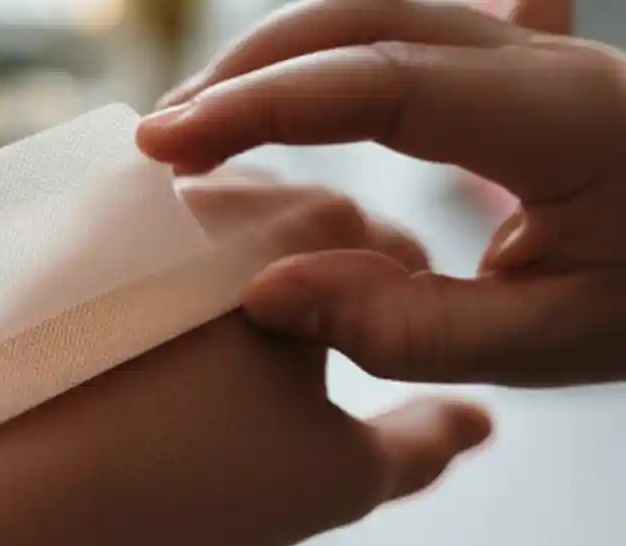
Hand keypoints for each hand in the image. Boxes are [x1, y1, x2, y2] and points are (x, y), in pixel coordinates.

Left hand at [10, 173, 489, 545]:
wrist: (5, 461)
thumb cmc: (184, 470)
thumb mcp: (332, 480)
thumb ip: (422, 446)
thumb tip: (474, 419)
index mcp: (313, 226)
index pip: (394, 257)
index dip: (389, 327)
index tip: (348, 385)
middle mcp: (224, 188)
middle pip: (297, 243)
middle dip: (302, 310)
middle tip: (268, 398)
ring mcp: (134, 203)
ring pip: (209, 248)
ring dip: (217, 303)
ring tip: (192, 388)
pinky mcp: (59, 232)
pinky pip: (133, 262)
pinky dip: (144, 305)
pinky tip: (125, 366)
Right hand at [137, 0, 625, 386]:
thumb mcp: (551, 342)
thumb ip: (411, 331)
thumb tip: (269, 293)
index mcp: (558, 119)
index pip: (380, 83)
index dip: (263, 107)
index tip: (169, 145)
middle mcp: (537, 61)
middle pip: (363, 20)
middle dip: (247, 72)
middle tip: (158, 139)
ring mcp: (521, 50)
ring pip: (368, 15)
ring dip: (270, 62)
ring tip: (194, 128)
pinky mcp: (500, 66)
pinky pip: (391, 36)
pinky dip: (312, 63)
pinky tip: (267, 95)